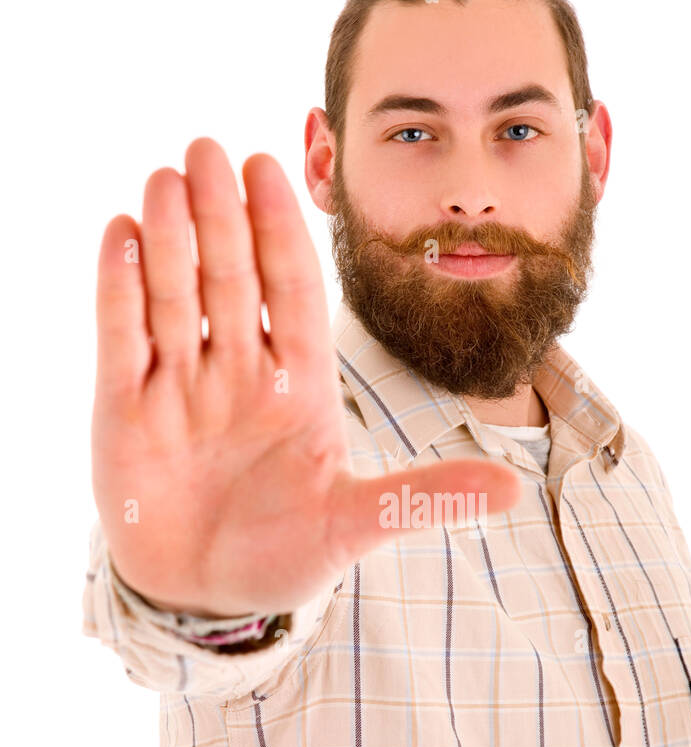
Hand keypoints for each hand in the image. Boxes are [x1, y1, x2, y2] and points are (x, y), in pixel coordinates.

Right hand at [91, 138, 520, 616]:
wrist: (208, 599)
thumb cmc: (285, 554)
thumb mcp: (356, 526)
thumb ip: (425, 498)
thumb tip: (515, 491)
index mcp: (299, 384)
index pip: (292, 291)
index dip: (280, 231)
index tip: (270, 167)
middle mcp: (238, 371)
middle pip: (230, 277)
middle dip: (220, 215)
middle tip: (209, 148)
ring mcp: (179, 385)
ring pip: (174, 295)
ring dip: (169, 238)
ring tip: (166, 177)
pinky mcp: (124, 408)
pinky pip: (121, 336)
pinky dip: (118, 288)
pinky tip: (120, 235)